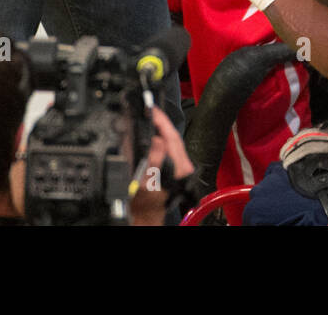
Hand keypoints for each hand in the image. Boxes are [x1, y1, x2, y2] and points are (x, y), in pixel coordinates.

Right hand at [131, 108, 194, 226]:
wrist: (145, 219)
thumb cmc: (145, 207)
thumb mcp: (145, 184)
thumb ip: (152, 162)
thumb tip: (157, 141)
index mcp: (179, 169)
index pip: (173, 136)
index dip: (162, 120)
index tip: (152, 109)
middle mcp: (182, 168)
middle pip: (172, 137)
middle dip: (160, 122)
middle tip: (148, 110)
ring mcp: (179, 169)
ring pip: (169, 143)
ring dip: (157, 131)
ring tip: (147, 120)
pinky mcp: (173, 171)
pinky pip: (165, 150)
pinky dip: (156, 142)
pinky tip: (147, 139)